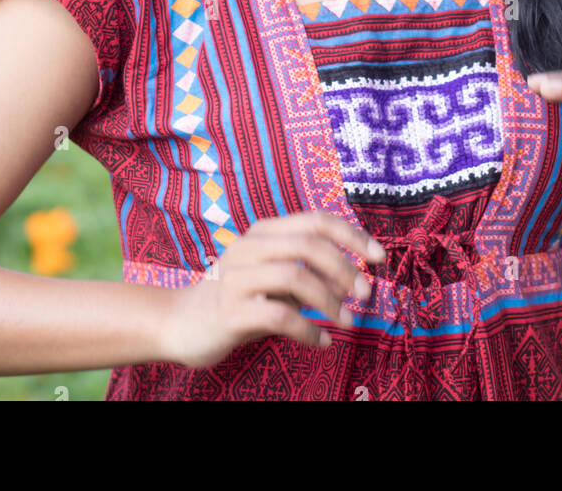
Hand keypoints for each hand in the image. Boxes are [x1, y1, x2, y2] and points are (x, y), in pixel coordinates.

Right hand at [160, 211, 386, 370]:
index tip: (380, 257)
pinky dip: (308, 329)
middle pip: (309, 245)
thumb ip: (309, 272)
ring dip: (329, 300)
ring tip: (347, 321)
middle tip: (366, 296)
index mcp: (264, 232)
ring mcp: (236, 276)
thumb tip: (357, 281)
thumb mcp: (275, 278)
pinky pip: (278, 315)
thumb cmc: (240, 299)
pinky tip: (321, 342)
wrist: (181, 323)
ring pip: (295, 276)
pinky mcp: (229, 310)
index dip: (353, 235)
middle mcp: (249, 246)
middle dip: (346, 269)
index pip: (316, 219)